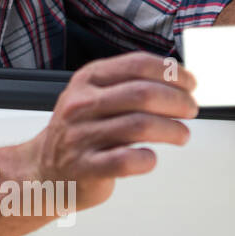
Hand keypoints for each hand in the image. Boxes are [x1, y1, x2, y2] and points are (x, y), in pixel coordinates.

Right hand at [27, 51, 197, 210]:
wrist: (44, 171)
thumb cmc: (79, 134)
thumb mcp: (95, 98)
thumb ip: (130, 86)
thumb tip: (178, 82)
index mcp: (87, 80)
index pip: (137, 65)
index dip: (171, 73)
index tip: (190, 84)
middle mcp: (81, 105)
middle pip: (142, 94)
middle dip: (177, 101)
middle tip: (190, 109)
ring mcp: (80, 137)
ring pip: (140, 126)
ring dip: (172, 130)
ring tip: (181, 135)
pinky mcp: (85, 168)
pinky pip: (127, 161)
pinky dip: (148, 159)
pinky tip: (151, 158)